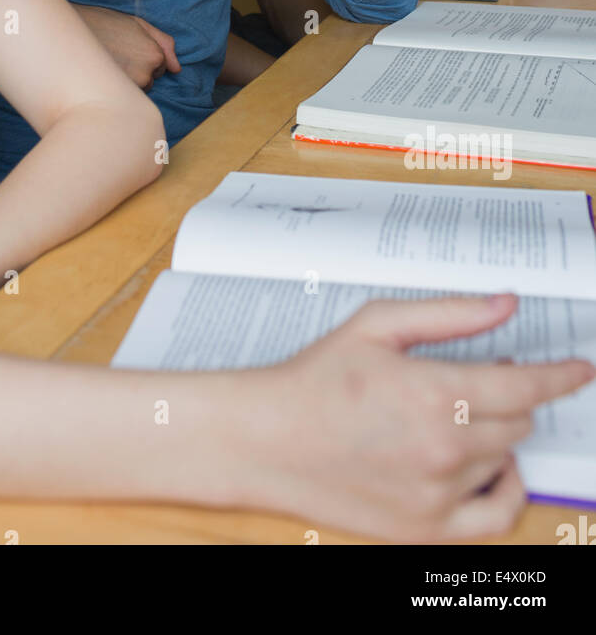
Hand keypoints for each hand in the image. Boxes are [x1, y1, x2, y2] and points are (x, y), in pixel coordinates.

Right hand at [74, 5, 180, 89]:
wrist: (67, 33)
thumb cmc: (101, 24)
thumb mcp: (137, 24)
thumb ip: (163, 42)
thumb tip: (177, 69)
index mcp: (153, 54)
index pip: (159, 66)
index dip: (142, 56)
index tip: (125, 46)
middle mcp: (145, 74)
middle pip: (149, 80)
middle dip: (138, 70)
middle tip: (115, 53)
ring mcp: (129, 87)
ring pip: (136, 89)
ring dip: (126, 79)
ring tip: (107, 61)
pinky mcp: (113, 95)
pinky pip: (122, 95)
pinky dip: (114, 86)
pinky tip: (101, 73)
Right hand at [241, 293, 594, 541]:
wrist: (268, 440)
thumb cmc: (317, 380)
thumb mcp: (379, 325)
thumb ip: (450, 314)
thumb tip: (505, 304)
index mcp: (435, 394)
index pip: (527, 387)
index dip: (561, 375)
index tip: (580, 371)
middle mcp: (445, 450)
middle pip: (518, 421)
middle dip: (508, 395)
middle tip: (474, 380)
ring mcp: (438, 495)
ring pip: (504, 459)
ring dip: (494, 435)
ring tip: (452, 417)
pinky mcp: (426, 529)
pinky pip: (496, 515)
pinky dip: (505, 490)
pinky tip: (490, 469)